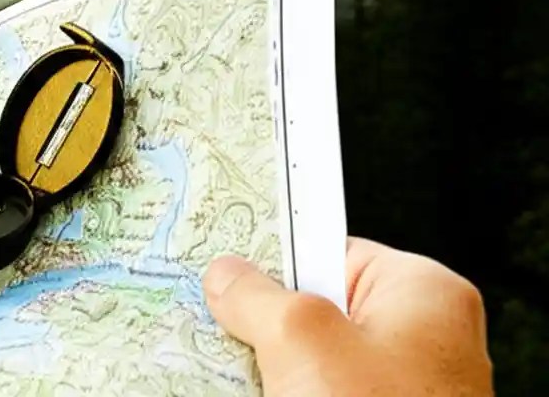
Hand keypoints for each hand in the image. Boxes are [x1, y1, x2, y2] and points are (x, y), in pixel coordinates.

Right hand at [203, 237, 492, 395]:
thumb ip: (256, 296)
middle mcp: (421, 340)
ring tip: (214, 354)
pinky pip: (316, 394)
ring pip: (312, 360)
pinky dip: (279, 392)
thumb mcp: (300, 339)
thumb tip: (227, 276)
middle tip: (207, 308)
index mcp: (423, 295)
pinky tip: (239, 388)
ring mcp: (401, 391)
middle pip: (318, 306)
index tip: (222, 254)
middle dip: (261, 312)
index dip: (273, 252)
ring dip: (264, 361)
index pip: (331, 249)